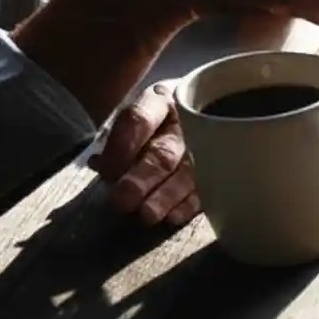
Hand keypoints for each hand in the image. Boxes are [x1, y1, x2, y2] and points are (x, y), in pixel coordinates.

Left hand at [89, 81, 200, 227]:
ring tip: (146, 215)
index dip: (120, 146)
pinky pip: (205, 190)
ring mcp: (209, 147)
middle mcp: (187, 122)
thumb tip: (100, 165)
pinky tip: (173, 217)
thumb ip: (118, 139)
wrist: (206, 113)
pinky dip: (188, 205)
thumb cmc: (160, 117)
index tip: (102, 170)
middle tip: (122, 200)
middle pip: (163, 152)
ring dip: (165, 196)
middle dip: (142, 177)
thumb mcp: (137, 116)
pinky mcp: (219, 172)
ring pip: (186, 174)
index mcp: (160, 101)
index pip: (138, 120)